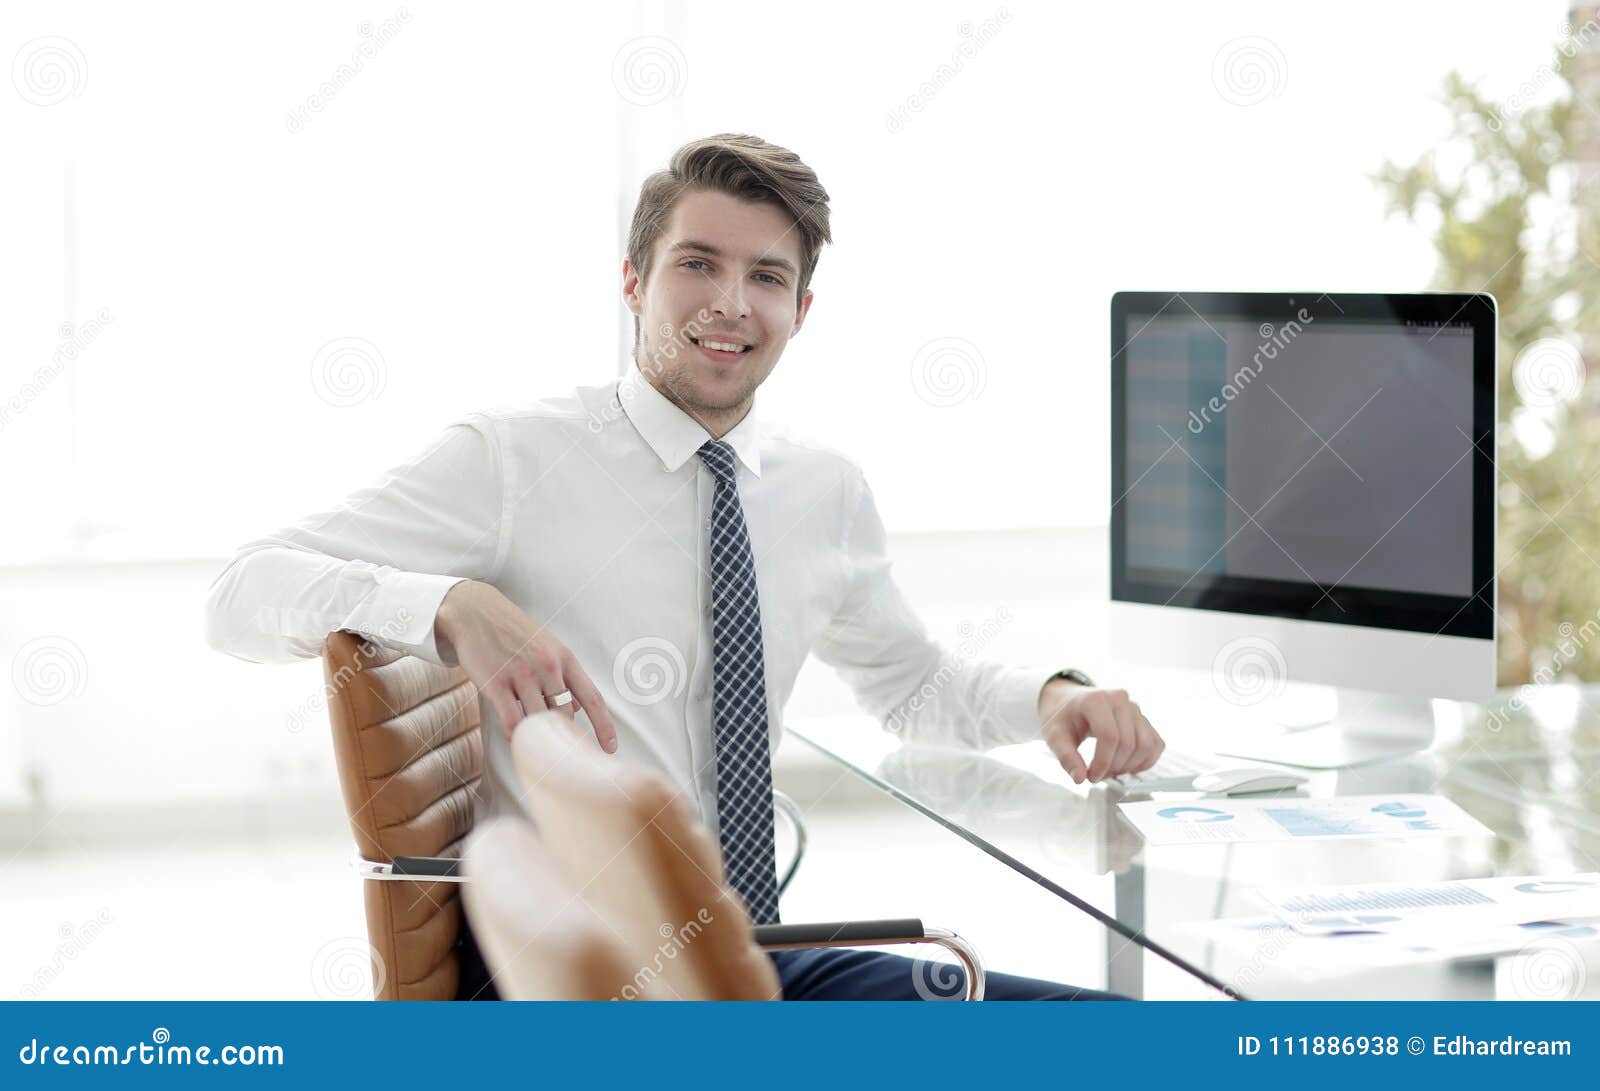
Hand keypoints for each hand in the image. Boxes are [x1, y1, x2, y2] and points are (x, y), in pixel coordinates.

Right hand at [435, 580, 617, 751]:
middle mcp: (547, 665)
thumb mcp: (548, 649)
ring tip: (533, 739)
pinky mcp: (495, 684)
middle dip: (562, 733)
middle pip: (565, 715)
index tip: (610, 749)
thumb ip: (564, 678)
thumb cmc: (516, 635)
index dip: (604, 727)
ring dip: (537, 735)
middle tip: (554, 742)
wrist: (476, 613)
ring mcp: (521, 674)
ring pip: (539, 721)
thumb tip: (577, 709)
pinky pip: (512, 722)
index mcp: (565, 658)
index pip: (593, 698)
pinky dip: (516, 735)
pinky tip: (516, 735)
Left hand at [1037, 680, 1162, 783]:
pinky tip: (1128, 766)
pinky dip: (1146, 761)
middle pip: (1128, 743)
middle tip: (1098, 775)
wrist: (1068, 701)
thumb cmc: (1062, 716)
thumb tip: (1079, 778)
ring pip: (1146, 745)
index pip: (1110, 736)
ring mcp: (1135, 708)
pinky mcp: (1143, 719)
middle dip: (1114, 767)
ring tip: (1111, 770)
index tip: (1091, 776)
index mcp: (1096, 700)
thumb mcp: (1054, 736)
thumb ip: (1066, 757)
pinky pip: (1156, 744)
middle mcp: (1120, 699)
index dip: (1103, 762)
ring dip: (1130, 766)